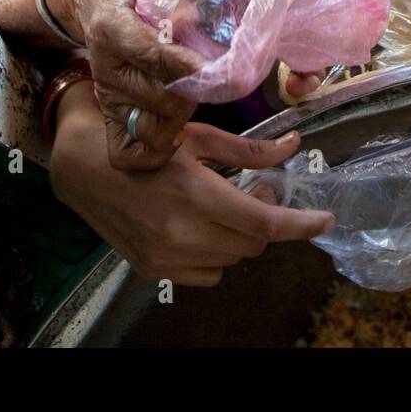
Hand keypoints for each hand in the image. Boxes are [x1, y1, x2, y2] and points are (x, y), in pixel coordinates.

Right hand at [51, 97, 334, 285]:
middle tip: (255, 192)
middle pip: (253, 243)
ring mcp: (166, 257)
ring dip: (239, 237)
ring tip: (223, 208)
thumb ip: (250, 150)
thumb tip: (293, 147)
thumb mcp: (198, 138)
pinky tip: (199, 228)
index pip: (263, 223)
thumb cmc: (144, 144)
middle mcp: (182, 232)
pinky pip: (207, 273)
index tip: (325, 220)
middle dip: (264, 219)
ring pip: (232, 260)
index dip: (300, 224)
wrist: (85, 168)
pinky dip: (215, 254)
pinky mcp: (153, 270)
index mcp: (196, 194)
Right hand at [54, 0, 205, 169]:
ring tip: (197, 93)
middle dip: (196, 90)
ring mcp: (108, 93)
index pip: (152, 54)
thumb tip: (195, 3)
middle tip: (218, 73)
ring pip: (152, 125)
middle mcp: (108, 66)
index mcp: (113, 26)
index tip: (220, 72)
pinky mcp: (109, 110)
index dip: (186, 66)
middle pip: (160, 96)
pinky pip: (127, 150)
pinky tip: (177, 131)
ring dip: (184, 116)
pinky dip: (156, 151)